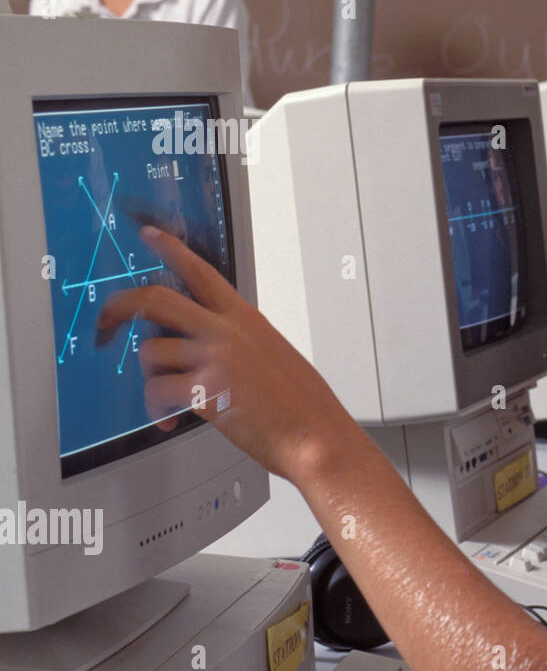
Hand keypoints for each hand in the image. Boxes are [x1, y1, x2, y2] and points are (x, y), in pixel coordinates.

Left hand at [95, 226, 363, 483]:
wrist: (316, 435)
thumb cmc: (303, 405)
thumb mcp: (276, 356)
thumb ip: (240, 345)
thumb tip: (205, 351)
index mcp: (246, 320)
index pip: (202, 272)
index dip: (171, 248)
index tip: (150, 235)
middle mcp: (227, 332)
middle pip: (157, 299)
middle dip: (120, 307)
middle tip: (105, 321)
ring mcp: (214, 358)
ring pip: (150, 351)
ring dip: (150, 378)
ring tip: (166, 399)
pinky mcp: (205, 390)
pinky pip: (156, 391)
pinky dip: (156, 410)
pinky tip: (171, 421)